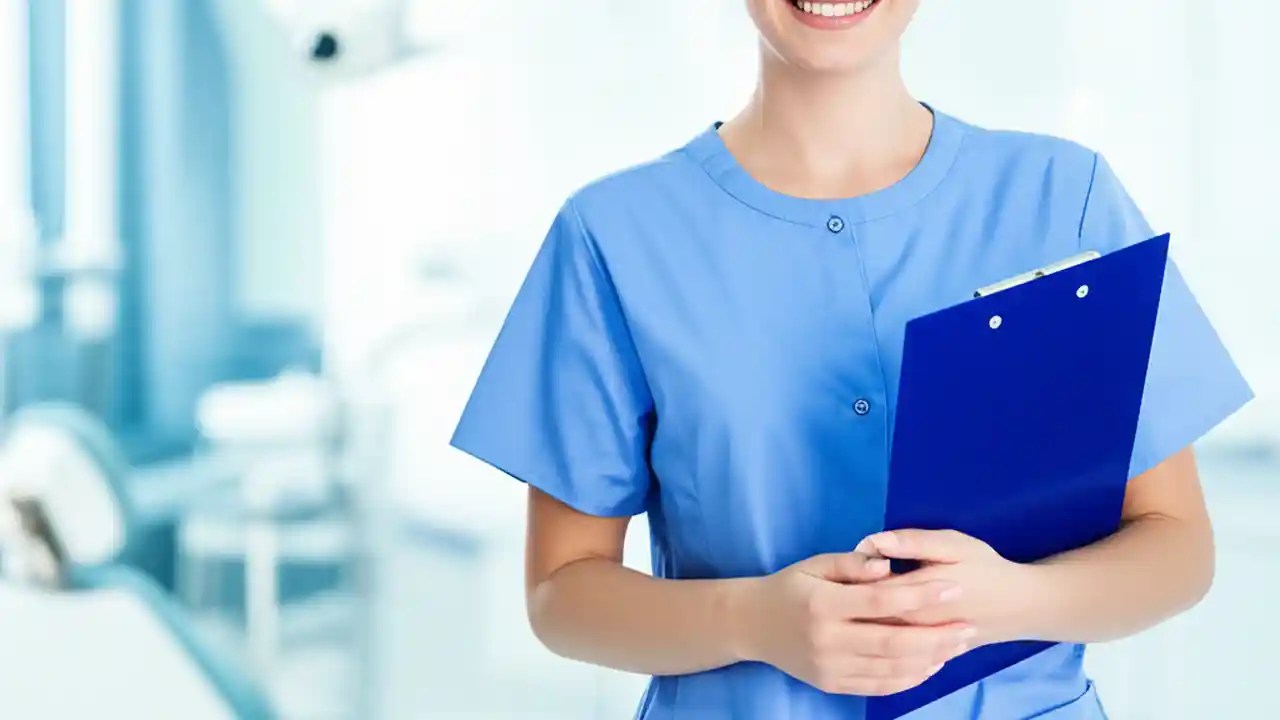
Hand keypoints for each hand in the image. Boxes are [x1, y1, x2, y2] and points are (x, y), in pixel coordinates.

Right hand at [732, 551, 977, 695]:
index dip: (920, 595)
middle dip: (937, 636)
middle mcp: (827, 640)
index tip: (953, 588)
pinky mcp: (832, 684)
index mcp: (823, 604)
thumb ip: (853, 564)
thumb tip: (889, 565)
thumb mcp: (815, 564)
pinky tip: (931, 665)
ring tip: (957, 646)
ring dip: (930, 660)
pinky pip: (878, 686)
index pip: (881, 601)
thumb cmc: (789, 587)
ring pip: (890, 669)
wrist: (751, 625)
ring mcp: (830, 667)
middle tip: (969, 627)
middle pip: (893, 642)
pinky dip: (909, 678)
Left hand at [856, 530, 1039, 645]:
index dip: (854, 574)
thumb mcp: (952, 545)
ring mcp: (917, 648)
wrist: (1018, 606)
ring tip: (866, 600)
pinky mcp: (923, 657)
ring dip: (862, 620)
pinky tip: (879, 622)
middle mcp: (912, 628)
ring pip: (874, 639)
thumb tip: (872, 541)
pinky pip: (890, 656)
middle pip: (864, 617)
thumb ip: (911, 543)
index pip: (866, 590)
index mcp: (915, 597)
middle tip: (857, 580)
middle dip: (854, 598)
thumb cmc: (984, 569)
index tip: (858, 560)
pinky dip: (877, 640)